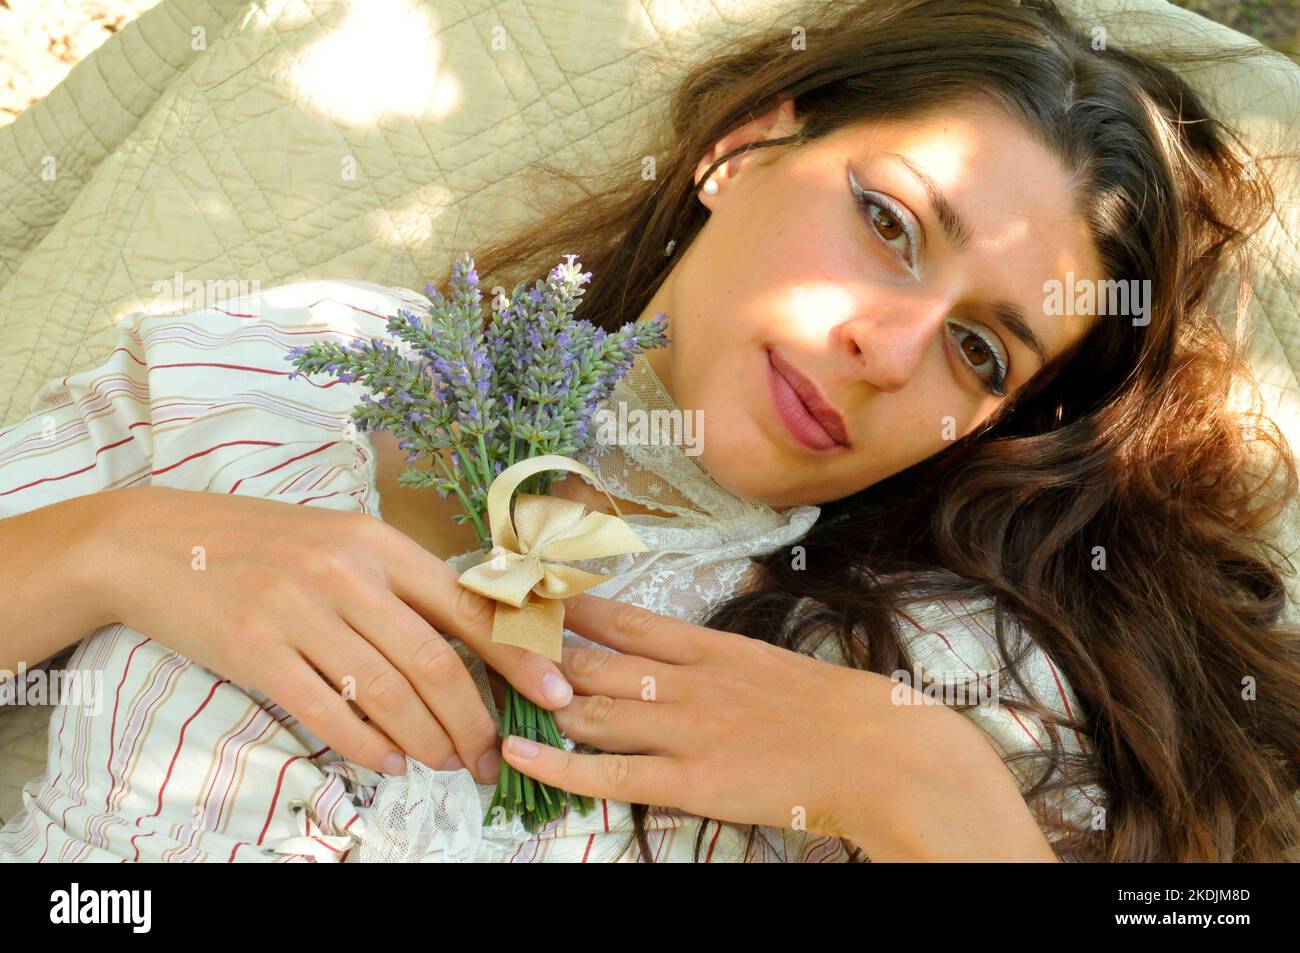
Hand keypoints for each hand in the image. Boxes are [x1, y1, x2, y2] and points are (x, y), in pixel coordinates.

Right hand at [91, 485, 574, 782]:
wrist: (155, 542)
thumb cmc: (261, 544)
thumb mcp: (340, 541)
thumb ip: (399, 584)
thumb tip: (467, 643)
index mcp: (378, 543)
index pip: (467, 605)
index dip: (518, 655)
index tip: (554, 693)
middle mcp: (346, 572)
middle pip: (433, 662)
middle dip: (474, 719)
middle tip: (489, 756)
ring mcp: (298, 609)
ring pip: (386, 693)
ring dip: (426, 740)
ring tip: (443, 762)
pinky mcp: (254, 649)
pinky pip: (326, 711)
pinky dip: (366, 745)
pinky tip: (387, 760)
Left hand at [497, 592, 1058, 860]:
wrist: (879, 751)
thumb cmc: (833, 709)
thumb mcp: (772, 662)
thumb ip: (720, 657)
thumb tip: (683, 648)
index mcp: (709, 648)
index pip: (623, 619)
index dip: (569, 606)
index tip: (529, 589)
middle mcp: (685, 681)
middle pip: (592, 659)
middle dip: (536, 647)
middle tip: (487, 632)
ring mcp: (683, 730)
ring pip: (590, 709)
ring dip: (539, 699)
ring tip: (492, 686)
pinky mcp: (688, 781)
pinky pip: (608, 772)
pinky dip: (557, 762)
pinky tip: (520, 749)